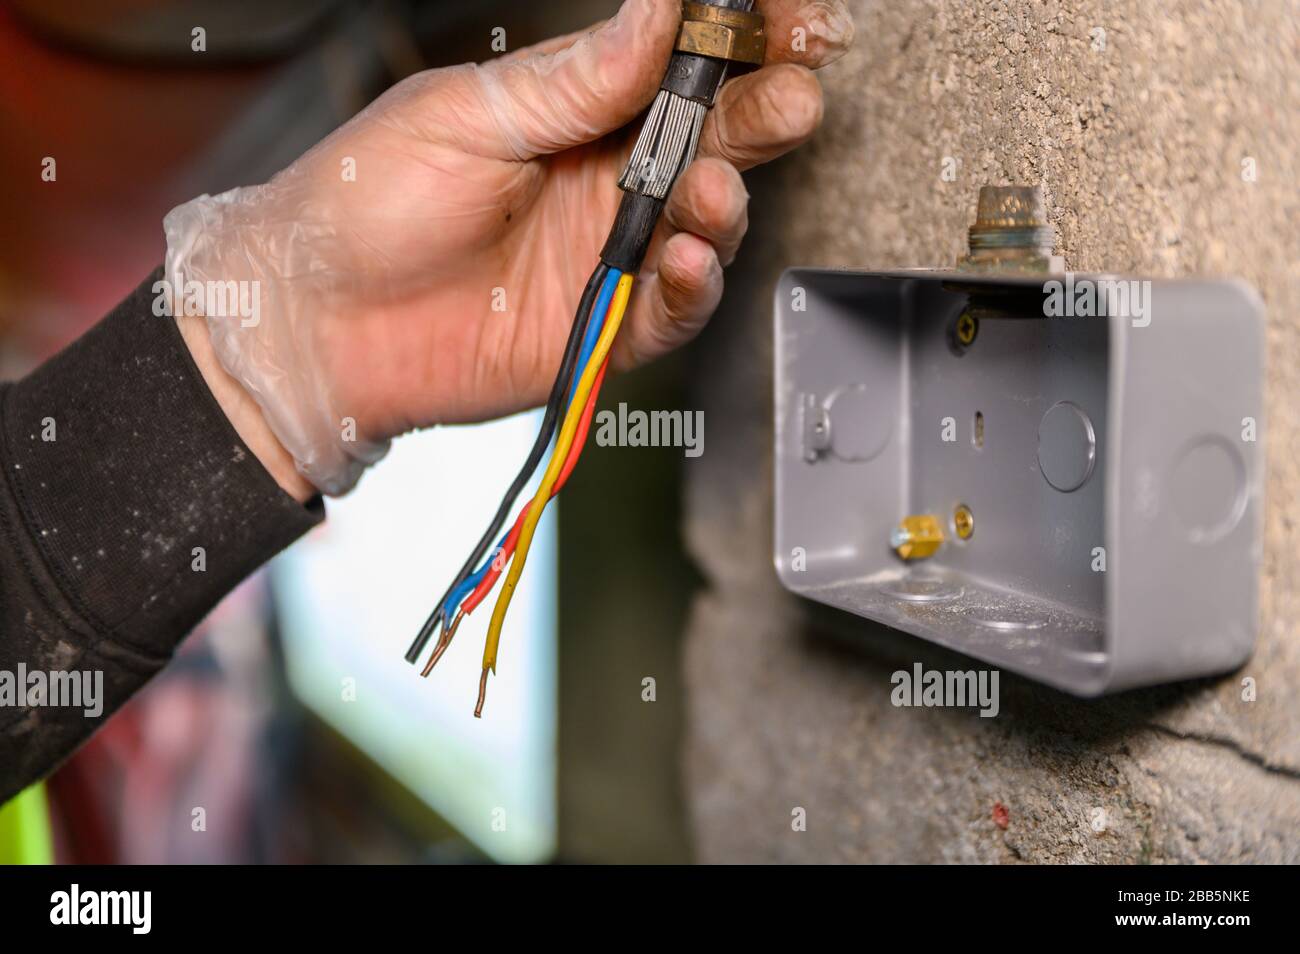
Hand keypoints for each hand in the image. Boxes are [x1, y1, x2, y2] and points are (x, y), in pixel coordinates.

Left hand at [172, 0, 852, 494]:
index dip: (738, 42)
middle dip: (762, 114)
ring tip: (713, 188)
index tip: (788, 19)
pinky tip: (689, 257)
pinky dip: (693, 285)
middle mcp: (607, 181)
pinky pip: (674, 308)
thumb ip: (573, 80)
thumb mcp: (465, 118)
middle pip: (714, 140)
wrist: (316, 320)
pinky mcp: (607, 327)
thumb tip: (660, 8)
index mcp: (578, 113)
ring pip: (706, 224)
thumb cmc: (365, 204)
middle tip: (793, 96)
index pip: (679, 68)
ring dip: (726, 203)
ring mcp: (609, 255)